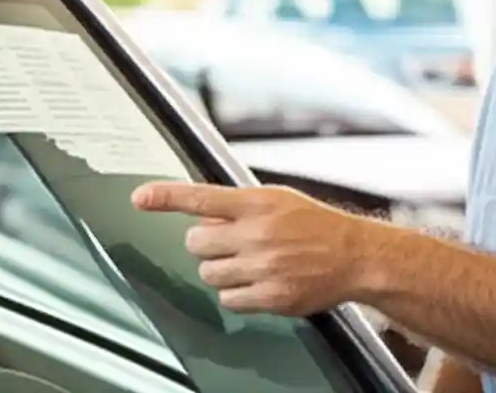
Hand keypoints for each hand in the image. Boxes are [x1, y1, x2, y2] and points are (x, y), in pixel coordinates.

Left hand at [131, 182, 380, 316]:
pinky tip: (258, 281)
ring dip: (220, 269)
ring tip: (248, 262)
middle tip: (227, 243)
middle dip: (205, 243)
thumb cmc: (318, 226)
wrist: (354, 256)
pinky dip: (237, 292)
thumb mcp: (279, 200)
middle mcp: (257, 233)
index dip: (166, 197)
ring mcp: (262, 267)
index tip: (141, 198)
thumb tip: (203, 216)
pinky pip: (228, 299)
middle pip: (195, 242)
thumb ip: (240, 206)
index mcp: (258, 203)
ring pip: (208, 273)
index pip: (201, 197)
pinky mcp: (269, 296)